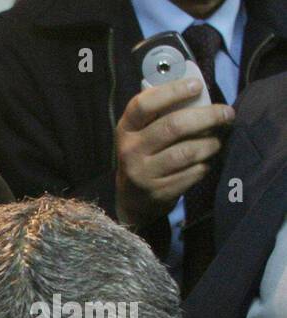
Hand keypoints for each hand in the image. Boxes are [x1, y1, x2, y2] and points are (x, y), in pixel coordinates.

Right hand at [114, 76, 232, 228]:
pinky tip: (205, 161)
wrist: (132, 197)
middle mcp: (130, 151)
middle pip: (173, 126)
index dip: (172, 92)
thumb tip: (197, 89)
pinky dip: (205, 165)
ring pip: (186, 152)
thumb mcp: (141, 132)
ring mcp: (143, 174)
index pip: (144, 105)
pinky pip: (191, 174)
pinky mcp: (159, 192)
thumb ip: (160, 112)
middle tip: (227, 114)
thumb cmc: (145, 153)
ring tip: (217, 141)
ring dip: (210, 144)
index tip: (197, 85)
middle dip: (207, 117)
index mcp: (126, 129)